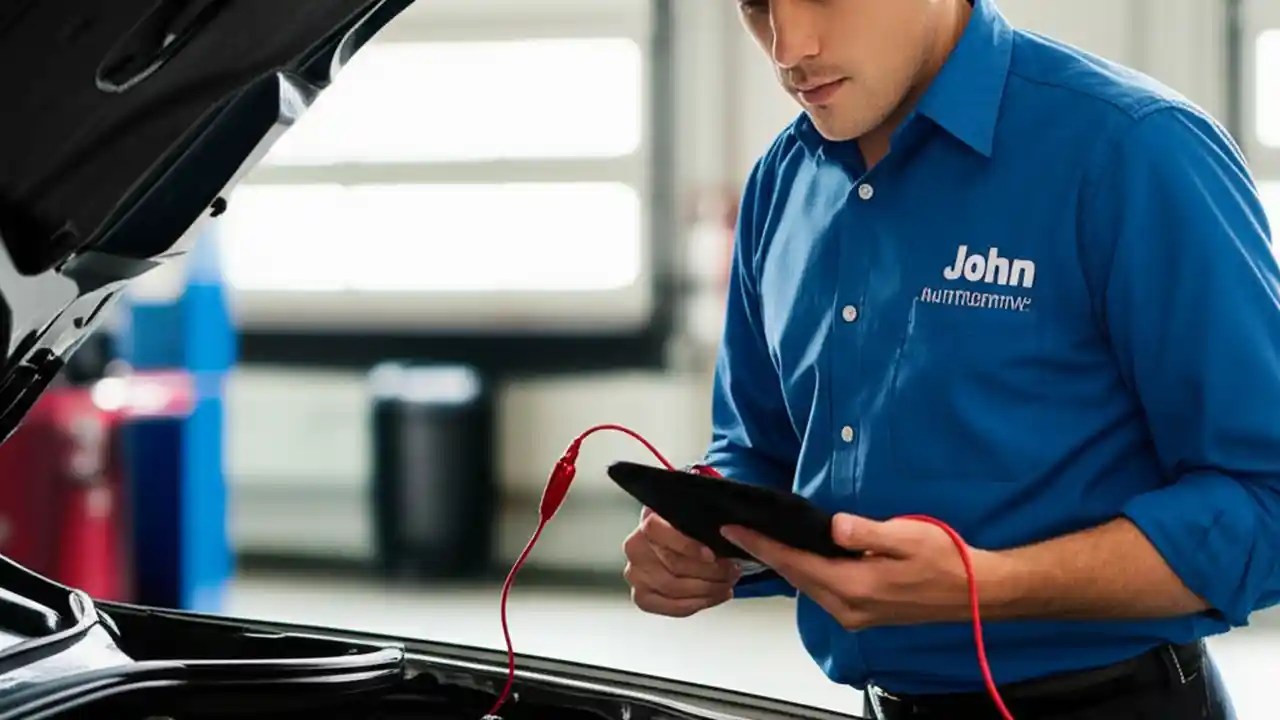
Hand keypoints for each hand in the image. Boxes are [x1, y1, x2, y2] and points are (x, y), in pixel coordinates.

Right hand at [623, 507, 740, 616]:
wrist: (677, 542)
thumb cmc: (690, 529)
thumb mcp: (696, 514)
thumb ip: (705, 518)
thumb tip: (730, 531)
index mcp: (647, 520)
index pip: (657, 530)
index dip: (686, 545)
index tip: (712, 555)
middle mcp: (635, 547)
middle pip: (673, 565)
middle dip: (710, 572)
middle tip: (733, 571)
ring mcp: (635, 574)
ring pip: (674, 588)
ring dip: (708, 589)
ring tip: (728, 583)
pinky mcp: (642, 597)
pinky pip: (671, 606)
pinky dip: (698, 604)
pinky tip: (714, 596)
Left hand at [721, 514, 1004, 629]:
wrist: (976, 593)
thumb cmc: (945, 560)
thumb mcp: (906, 536)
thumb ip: (865, 531)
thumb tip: (832, 526)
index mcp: (854, 586)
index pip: (795, 562)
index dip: (761, 546)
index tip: (734, 531)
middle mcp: (848, 607)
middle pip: (795, 577)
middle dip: (764, 554)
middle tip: (738, 532)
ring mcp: (855, 615)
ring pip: (806, 587)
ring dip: (784, 565)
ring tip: (761, 541)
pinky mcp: (863, 614)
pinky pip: (821, 592)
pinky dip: (804, 574)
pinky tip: (799, 558)